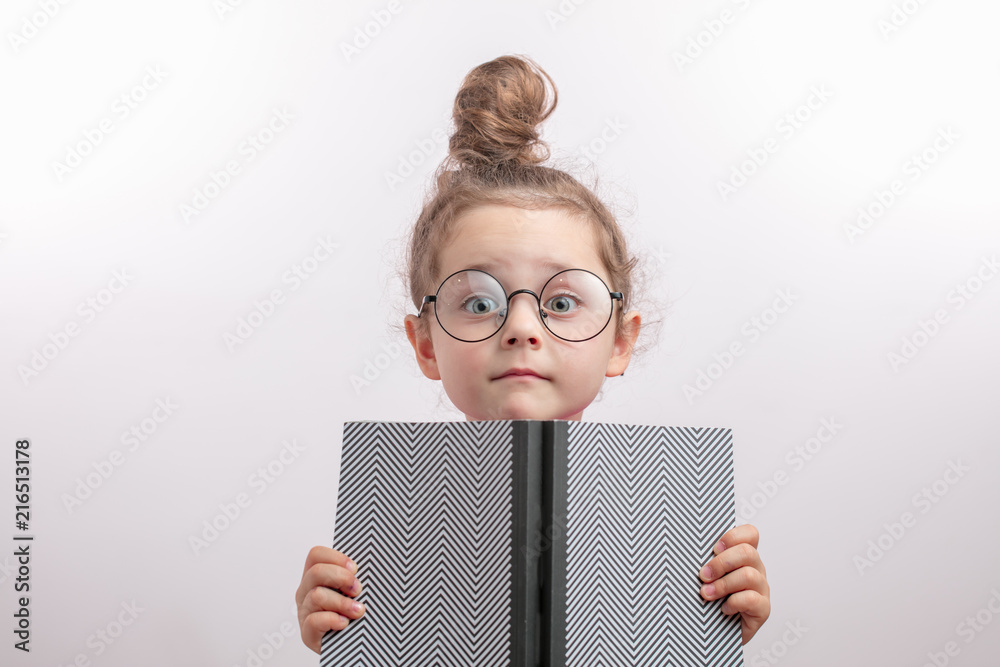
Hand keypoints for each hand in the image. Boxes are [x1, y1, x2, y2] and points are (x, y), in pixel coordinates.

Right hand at [295, 546, 365, 653]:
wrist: (349, 645)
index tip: (355, 568)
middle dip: (341, 577)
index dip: (336, 557)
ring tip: (358, 610)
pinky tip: (344, 623)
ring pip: (317, 595)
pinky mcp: (307, 633)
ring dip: (342, 602)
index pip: (316, 555)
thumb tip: (373, 564)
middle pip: (316, 572)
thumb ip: (354, 577)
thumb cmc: (352, 614)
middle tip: (358, 589)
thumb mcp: (353, 591)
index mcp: (315, 577)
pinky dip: (333, 620)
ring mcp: (305, 612)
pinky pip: (314, 620)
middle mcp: (306, 592)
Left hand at [698, 524, 769, 644]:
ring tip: (706, 594)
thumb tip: (680, 546)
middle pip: (748, 552)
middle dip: (721, 562)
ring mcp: (761, 589)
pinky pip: (752, 599)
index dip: (732, 536)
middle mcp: (755, 569)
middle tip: (703, 574)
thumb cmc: (707, 601)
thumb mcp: (704, 576)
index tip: (713, 548)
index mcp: (742, 557)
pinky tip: (723, 609)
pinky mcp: (762, 609)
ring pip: (748, 575)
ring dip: (722, 584)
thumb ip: (702, 560)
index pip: (749, 534)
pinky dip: (733, 603)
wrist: (712, 633)